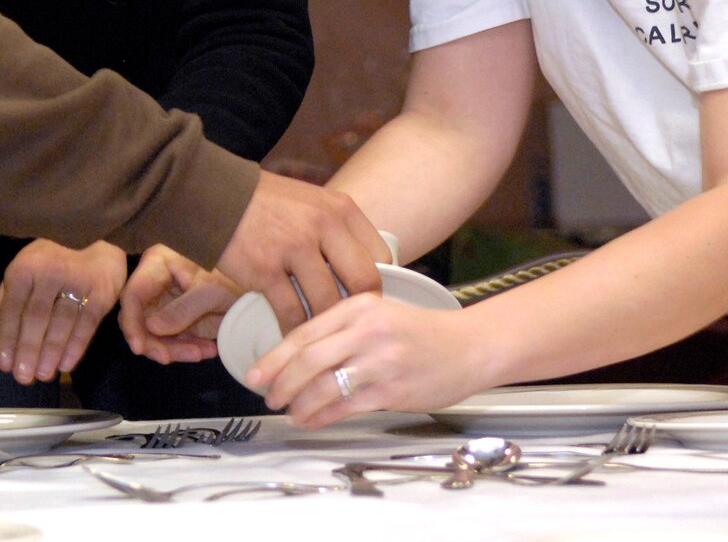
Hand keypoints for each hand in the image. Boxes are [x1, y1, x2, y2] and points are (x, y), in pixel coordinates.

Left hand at [0, 239, 124, 384]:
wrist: (95, 252)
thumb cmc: (49, 270)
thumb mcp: (20, 282)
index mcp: (25, 267)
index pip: (13, 308)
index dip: (7, 338)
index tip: (4, 366)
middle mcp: (50, 271)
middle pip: (36, 317)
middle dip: (28, 350)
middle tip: (22, 378)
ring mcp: (77, 280)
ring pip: (61, 323)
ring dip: (50, 353)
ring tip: (42, 375)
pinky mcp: (99, 293)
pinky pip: (85, 325)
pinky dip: (75, 348)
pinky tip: (65, 366)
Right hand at [120, 245, 239, 362]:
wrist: (257, 285)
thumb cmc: (233, 277)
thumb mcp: (210, 292)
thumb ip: (181, 310)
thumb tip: (150, 328)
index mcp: (157, 265)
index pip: (133, 294)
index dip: (132, 322)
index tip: (139, 347)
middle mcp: (155, 284)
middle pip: (140, 319)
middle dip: (154, 341)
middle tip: (169, 358)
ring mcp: (165, 303)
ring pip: (154, 334)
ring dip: (174, 349)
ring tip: (202, 353)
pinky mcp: (177, 319)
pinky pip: (172, 340)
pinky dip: (187, 349)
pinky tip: (208, 350)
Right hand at [214, 171, 386, 332]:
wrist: (214, 194)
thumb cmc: (265, 202)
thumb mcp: (312, 201)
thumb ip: (337, 229)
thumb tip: (363, 269)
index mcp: (340, 209)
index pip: (382, 256)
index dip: (378, 284)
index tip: (369, 301)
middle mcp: (324, 226)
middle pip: (363, 283)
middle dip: (359, 310)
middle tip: (350, 325)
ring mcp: (295, 248)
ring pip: (328, 304)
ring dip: (325, 325)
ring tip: (323, 338)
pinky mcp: (266, 270)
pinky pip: (292, 314)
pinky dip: (295, 331)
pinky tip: (294, 337)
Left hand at [246, 292, 491, 427]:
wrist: (472, 346)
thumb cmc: (424, 333)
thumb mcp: (380, 315)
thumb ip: (344, 329)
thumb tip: (298, 357)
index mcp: (359, 307)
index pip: (304, 332)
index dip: (274, 356)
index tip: (255, 372)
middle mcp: (367, 331)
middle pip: (307, 359)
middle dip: (279, 381)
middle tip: (266, 395)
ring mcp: (380, 361)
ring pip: (323, 385)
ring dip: (298, 403)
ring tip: (288, 411)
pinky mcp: (392, 390)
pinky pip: (346, 406)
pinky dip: (321, 416)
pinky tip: (310, 420)